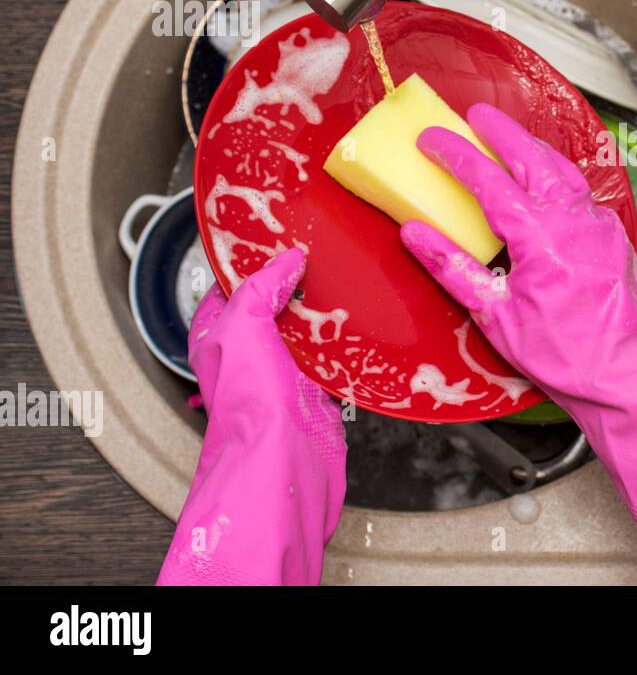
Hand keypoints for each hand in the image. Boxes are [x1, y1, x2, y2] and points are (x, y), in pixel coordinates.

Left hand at [157, 248, 346, 585]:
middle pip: (274, 303)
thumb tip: (289, 259)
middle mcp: (247, 351)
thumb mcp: (241, 325)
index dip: (255, 260)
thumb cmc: (249, 402)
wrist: (283, 461)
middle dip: (296, 281)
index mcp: (217, 333)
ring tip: (345, 281)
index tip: (284, 235)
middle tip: (323, 253)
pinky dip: (344, 339)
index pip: (233, 284)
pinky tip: (360, 321)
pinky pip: (330, 354)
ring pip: (305, 327)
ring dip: (323, 310)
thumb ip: (261, 285)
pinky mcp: (314, 388)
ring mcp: (282, 370)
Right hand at [401, 104, 636, 566]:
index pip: (488, 179)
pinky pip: (581, 191)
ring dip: (532, 148)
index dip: (456, 154)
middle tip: (476, 116)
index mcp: (540, 235)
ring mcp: (598, 225)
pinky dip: (557, 175)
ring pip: (562, 170)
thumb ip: (454, 269)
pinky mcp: (612, 238)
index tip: (432, 139)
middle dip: (501, 131)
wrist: (625, 374)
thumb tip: (417, 234)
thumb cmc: (564, 354)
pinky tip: (547, 182)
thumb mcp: (495, 317)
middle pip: (532, 157)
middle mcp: (573, 219)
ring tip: (508, 139)